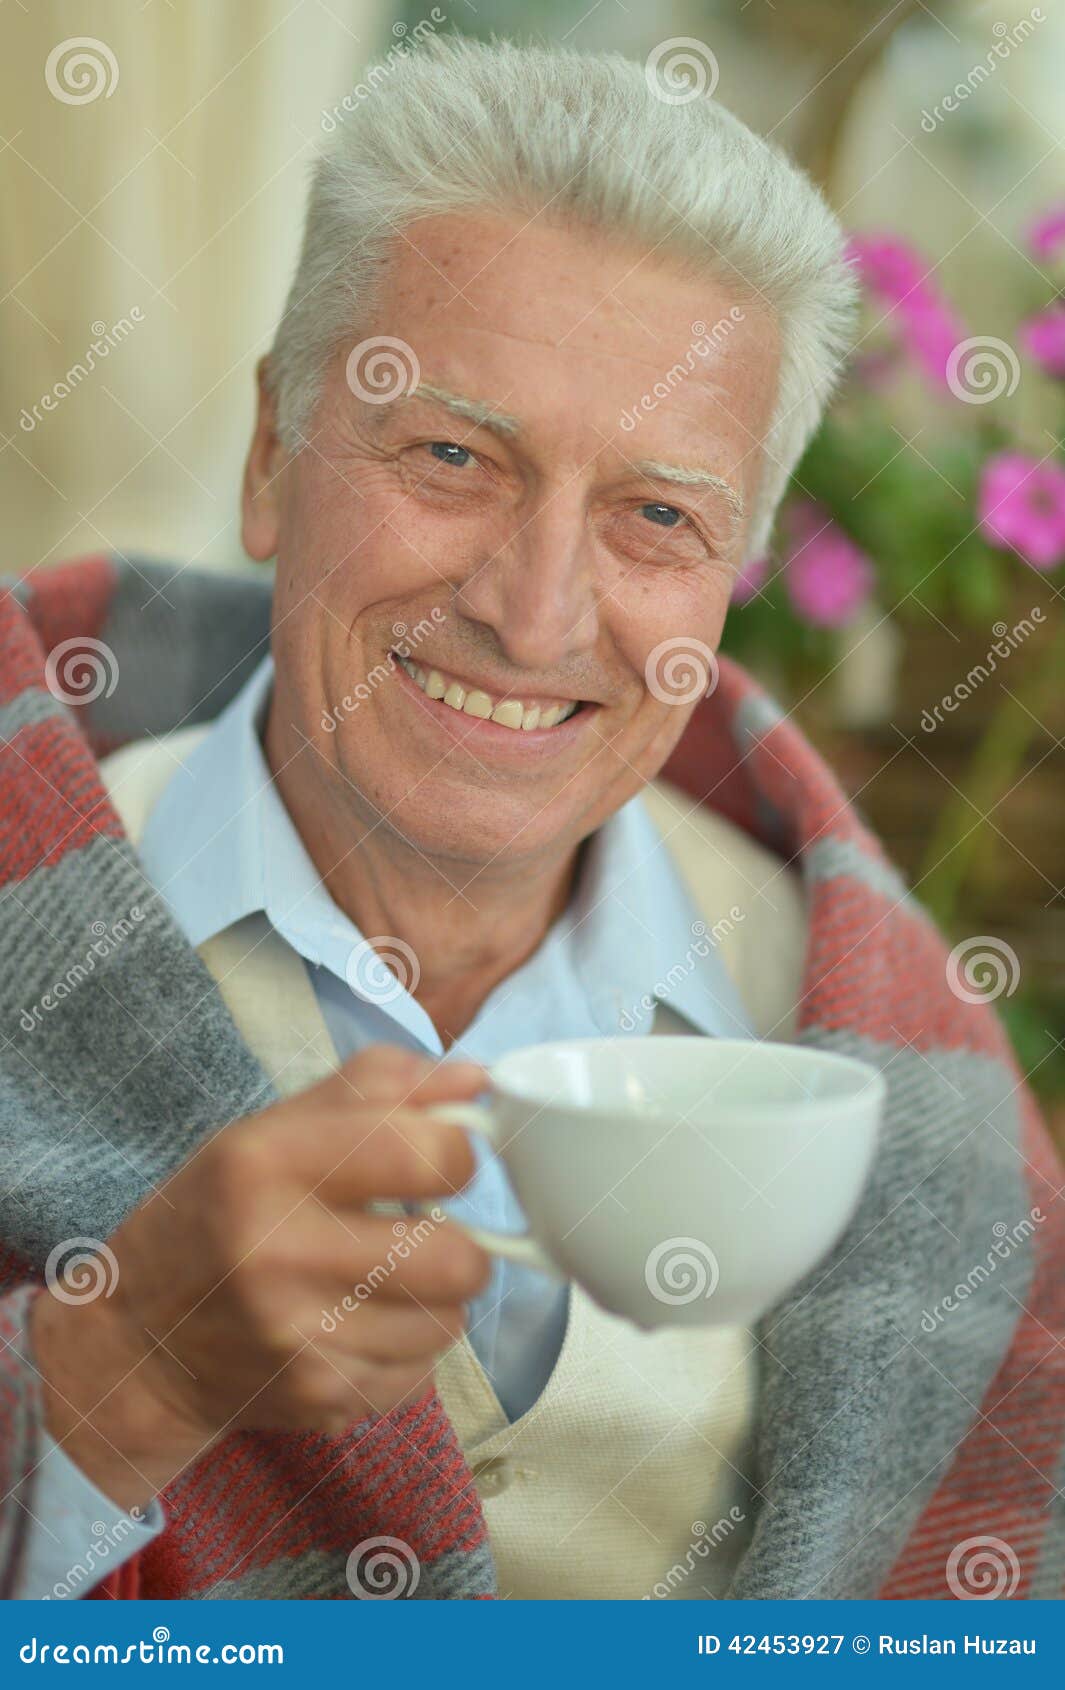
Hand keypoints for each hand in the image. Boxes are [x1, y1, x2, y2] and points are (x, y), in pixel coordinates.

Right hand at [31, 1046, 489, 1508]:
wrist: (140, 1344)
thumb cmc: (216, 1216)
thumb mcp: (271, 1131)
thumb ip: (378, 1089)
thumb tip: (477, 1082)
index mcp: (267, 1165)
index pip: (424, 1154)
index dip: (457, 1154)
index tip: (440, 1161)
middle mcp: (280, 1254)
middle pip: (456, 1258)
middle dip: (463, 1243)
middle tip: (429, 1233)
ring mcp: (300, 1340)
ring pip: (449, 1321)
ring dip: (436, 1299)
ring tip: (388, 1281)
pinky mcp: (318, 1399)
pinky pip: (421, 1373)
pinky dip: (408, 1349)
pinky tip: (361, 1326)